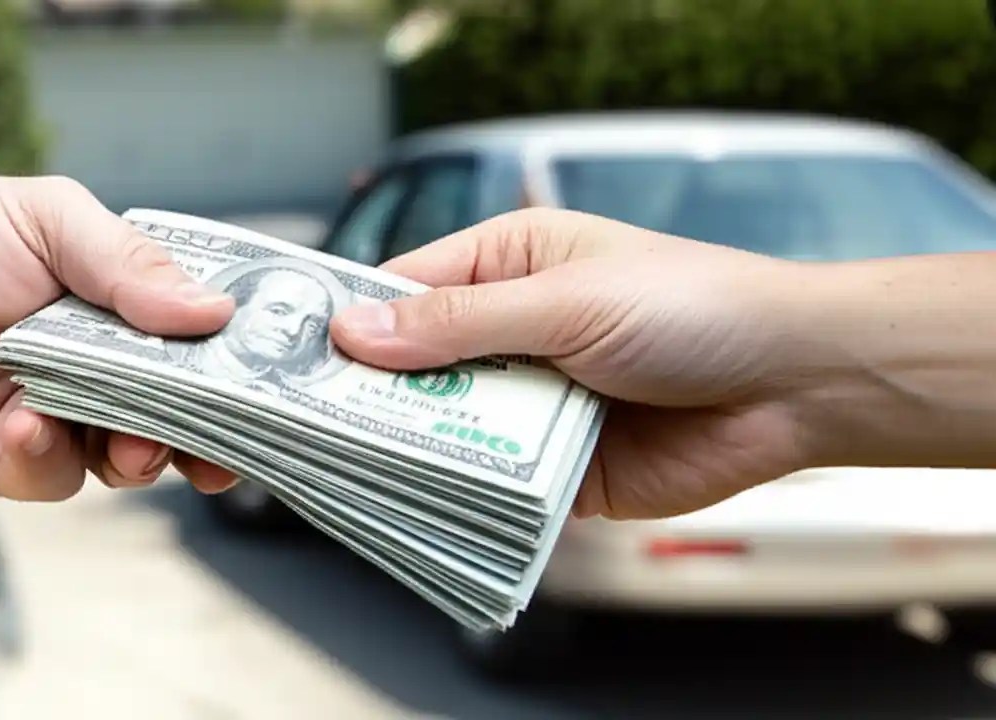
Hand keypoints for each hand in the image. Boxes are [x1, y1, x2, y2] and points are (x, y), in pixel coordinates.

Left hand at [0, 174, 240, 499]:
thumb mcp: (52, 220)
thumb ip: (129, 264)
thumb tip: (210, 309)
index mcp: (129, 314)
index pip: (206, 351)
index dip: (241, 374)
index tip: (271, 388)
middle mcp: (107, 372)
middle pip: (184, 418)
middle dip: (206, 434)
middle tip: (213, 435)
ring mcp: (65, 417)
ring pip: (130, 460)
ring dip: (136, 452)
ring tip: (124, 434)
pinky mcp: (12, 458)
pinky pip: (54, 477)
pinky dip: (47, 454)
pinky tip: (24, 421)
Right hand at [330, 208, 824, 519]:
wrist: (795, 386)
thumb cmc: (691, 309)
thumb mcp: (567, 301)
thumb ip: (461, 323)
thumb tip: (358, 333)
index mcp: (511, 266)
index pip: (406, 289)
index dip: (352, 321)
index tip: (292, 355)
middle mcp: (512, 333)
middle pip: (415, 367)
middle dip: (372, 392)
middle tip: (305, 422)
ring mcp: (531, 403)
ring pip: (445, 428)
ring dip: (411, 445)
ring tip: (345, 465)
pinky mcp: (554, 469)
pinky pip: (489, 482)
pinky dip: (460, 492)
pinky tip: (418, 503)